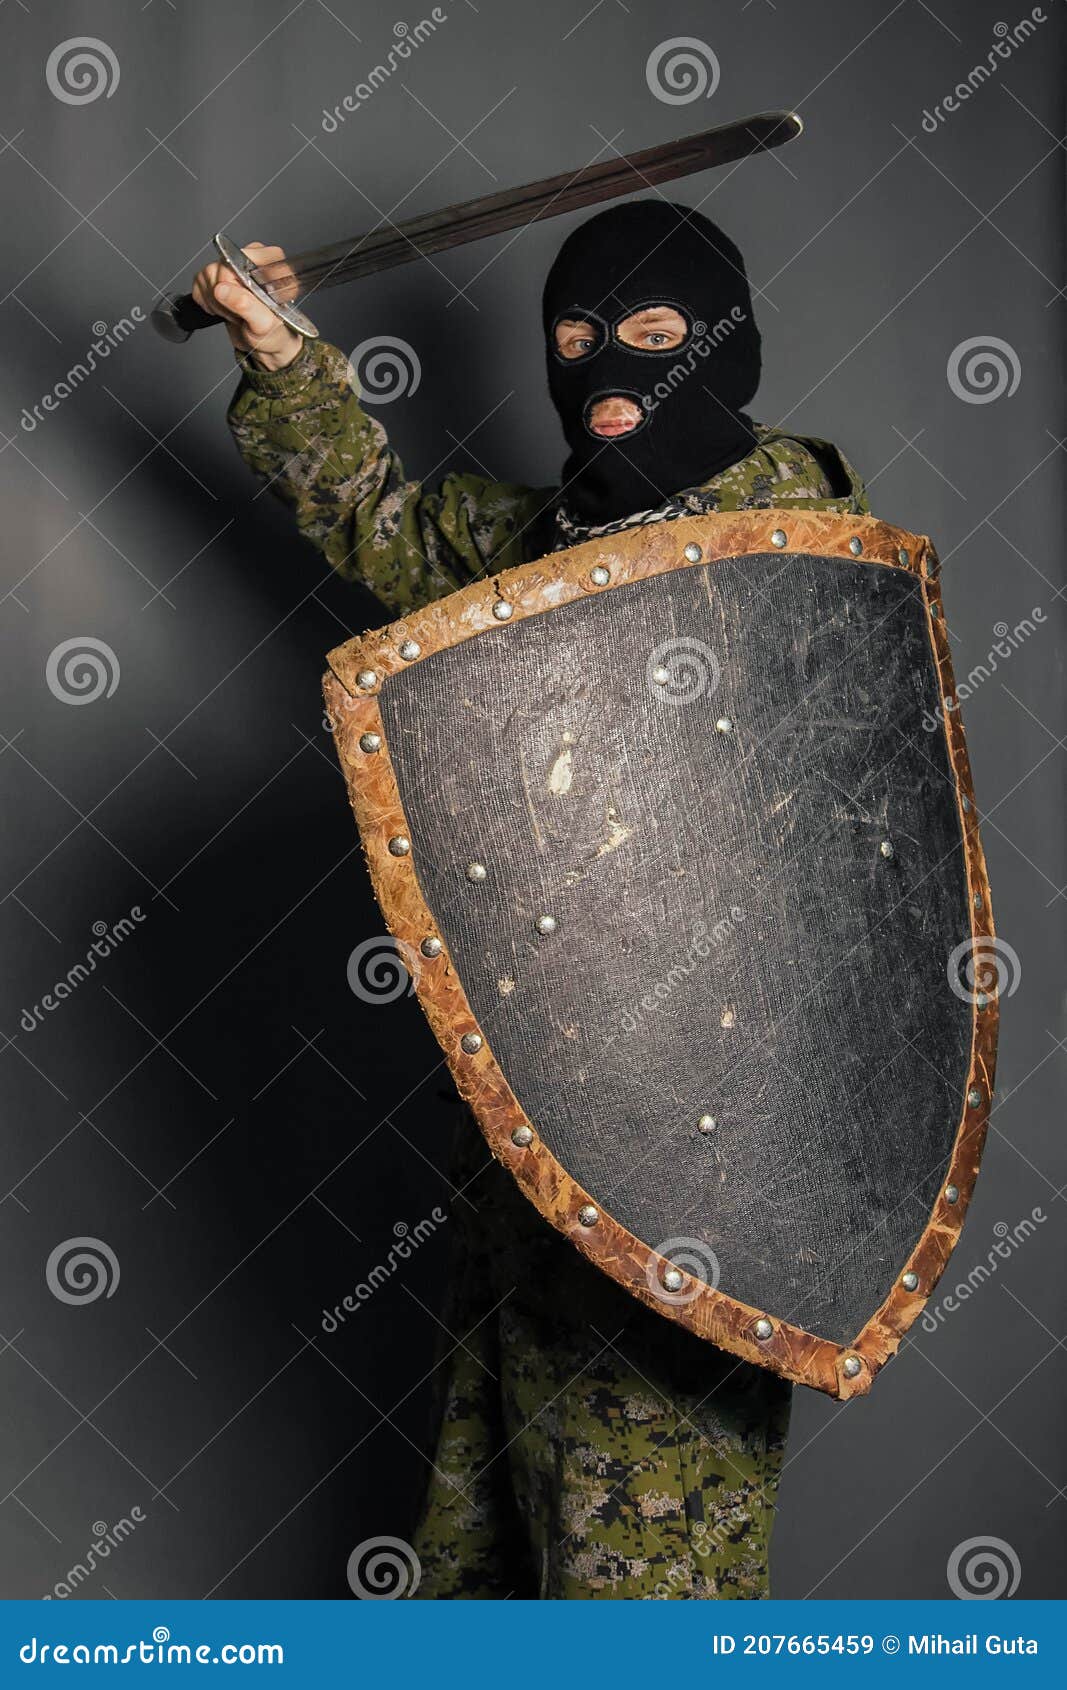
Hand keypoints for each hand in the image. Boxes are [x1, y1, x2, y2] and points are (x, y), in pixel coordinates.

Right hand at [190, 242, 303, 370]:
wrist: (264, 342)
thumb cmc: (273, 331)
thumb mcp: (264, 323)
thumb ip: (246, 305)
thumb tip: (222, 289)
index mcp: (270, 260)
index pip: (238, 261)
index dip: (237, 285)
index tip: (249, 301)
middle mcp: (250, 257)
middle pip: (220, 267)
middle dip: (226, 297)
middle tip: (242, 312)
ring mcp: (231, 263)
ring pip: (207, 274)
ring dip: (217, 302)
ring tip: (235, 312)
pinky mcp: (215, 273)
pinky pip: (198, 282)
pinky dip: (207, 302)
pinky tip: (225, 307)